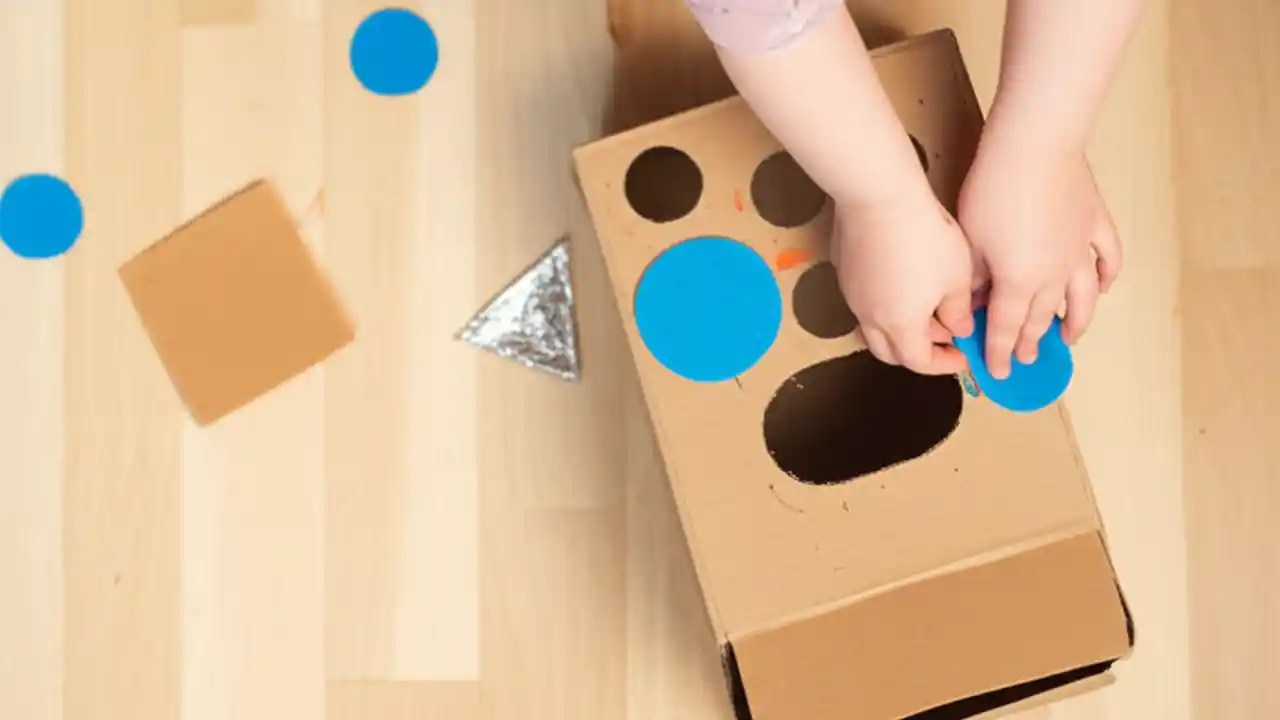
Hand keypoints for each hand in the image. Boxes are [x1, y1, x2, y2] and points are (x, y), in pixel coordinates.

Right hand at [831, 185, 973, 375]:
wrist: (879, 196)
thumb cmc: (924, 236)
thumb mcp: (957, 277)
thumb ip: (958, 311)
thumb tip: (958, 328)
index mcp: (901, 326)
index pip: (920, 363)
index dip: (944, 364)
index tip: (962, 355)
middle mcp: (870, 317)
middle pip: (889, 353)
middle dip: (916, 353)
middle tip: (942, 338)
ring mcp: (852, 295)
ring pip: (873, 328)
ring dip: (898, 329)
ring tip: (924, 308)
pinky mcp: (844, 272)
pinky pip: (863, 301)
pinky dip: (883, 305)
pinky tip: (901, 281)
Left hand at [958, 143, 1121, 378]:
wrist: (1034, 146)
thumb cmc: (994, 189)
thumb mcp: (970, 241)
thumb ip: (976, 279)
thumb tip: (974, 304)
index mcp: (1018, 282)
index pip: (1006, 328)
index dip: (1000, 353)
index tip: (998, 372)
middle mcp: (1054, 274)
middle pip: (1041, 317)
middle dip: (1031, 342)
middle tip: (1025, 359)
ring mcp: (1080, 249)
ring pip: (1082, 299)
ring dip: (1076, 322)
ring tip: (1068, 338)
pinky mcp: (1095, 223)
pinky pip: (1108, 259)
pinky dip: (1108, 277)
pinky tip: (1105, 287)